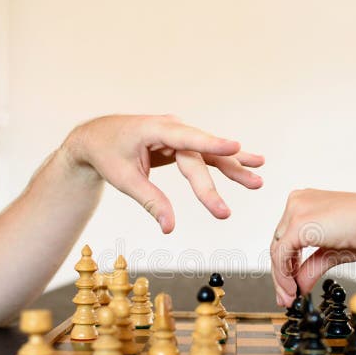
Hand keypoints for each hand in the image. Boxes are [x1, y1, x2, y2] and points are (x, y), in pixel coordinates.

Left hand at [62, 114, 263, 232]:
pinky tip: (249, 163)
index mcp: (155, 129)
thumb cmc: (108, 154)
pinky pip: (206, 154)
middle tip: (224, 213)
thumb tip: (169, 227)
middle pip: (199, 157)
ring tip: (259, 176)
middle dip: (215, 183)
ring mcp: (179, 134)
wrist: (96, 138)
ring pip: (210, 153)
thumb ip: (149, 200)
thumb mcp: (124, 179)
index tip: (234, 146)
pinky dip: (226, 161)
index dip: (211, 144)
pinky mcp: (182, 144)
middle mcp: (172, 127)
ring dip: (235, 165)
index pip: (187, 138)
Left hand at [270, 189, 355, 306]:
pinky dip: (284, 275)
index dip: (287, 265)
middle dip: (282, 275)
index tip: (290, 286)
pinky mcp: (297, 224)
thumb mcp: (332, 252)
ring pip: (278, 251)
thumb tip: (298, 287)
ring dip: (282, 279)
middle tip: (286, 297)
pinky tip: (292, 290)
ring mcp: (295, 211)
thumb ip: (311, 267)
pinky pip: (282, 255)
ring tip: (290, 298)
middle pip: (279, 245)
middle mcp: (296, 203)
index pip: (286, 238)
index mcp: (305, 203)